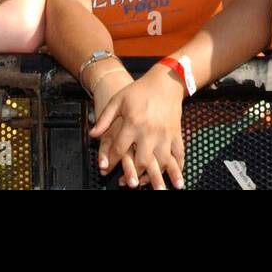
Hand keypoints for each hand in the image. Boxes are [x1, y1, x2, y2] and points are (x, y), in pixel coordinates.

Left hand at [91, 68, 185, 188]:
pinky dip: (178, 167)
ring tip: (158, 190)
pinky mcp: (176, 134)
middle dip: (136, 176)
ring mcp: (165, 134)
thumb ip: (104, 119)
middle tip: (131, 185)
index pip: (119, 148)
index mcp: (133, 123)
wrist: (165, 81)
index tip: (106, 170)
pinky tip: (177, 179)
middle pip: (142, 160)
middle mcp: (149, 131)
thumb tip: (92, 134)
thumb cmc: (139, 90)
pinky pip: (179, 154)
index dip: (111, 161)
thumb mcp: (117, 100)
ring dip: (159, 177)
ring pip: (162, 161)